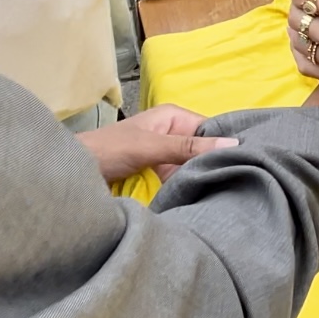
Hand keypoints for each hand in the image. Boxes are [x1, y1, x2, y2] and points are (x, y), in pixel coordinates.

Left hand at [76, 104, 239, 184]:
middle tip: (235, 184)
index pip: (212, 129)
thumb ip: (187, 147)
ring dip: (200, 180)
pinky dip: (186, 189)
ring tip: (222, 195)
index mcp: (173, 117)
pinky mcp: (158, 177)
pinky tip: (200, 200)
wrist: (71, 174)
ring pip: (193, 168)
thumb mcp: (150, 146)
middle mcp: (173, 134)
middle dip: (214, 165)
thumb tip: (233, 144)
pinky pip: (180, 182)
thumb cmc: (107, 151)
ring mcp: (165, 156)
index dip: (227, 144)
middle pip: (204, 151)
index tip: (247, 162)